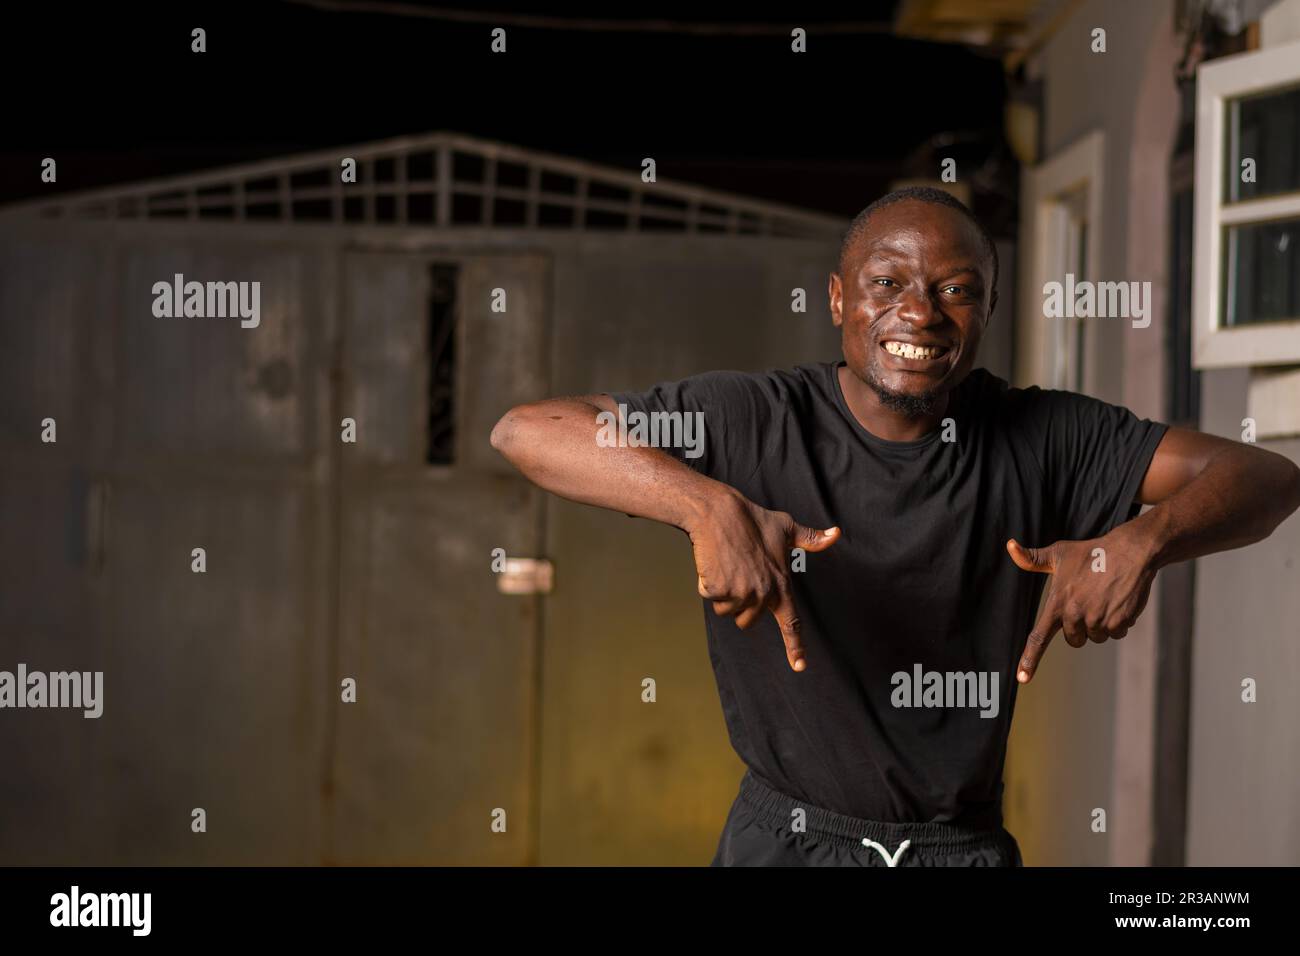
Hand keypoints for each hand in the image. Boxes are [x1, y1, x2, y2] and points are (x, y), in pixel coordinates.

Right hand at [686, 488, 839, 671]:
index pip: (791, 622)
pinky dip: (708, 582)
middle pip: (747, 621)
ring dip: (723, 593)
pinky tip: (715, 562)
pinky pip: (710, 597)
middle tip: (739, 573)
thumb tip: (836, 534)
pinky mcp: (720, 589)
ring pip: (727, 610)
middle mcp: (763, 593)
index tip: (800, 666)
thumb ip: (810, 539)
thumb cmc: (752, 519)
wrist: (719, 512)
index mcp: (781, 584)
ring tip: (728, 565)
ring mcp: (742, 592)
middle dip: (740, 603)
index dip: (795, 646)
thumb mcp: (786, 527)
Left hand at [1006, 528, 1156, 683]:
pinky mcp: (1119, 622)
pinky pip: (1116, 633)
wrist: (1130, 552)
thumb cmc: (1091, 553)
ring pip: (1096, 637)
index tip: (1022, 679)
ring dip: (1102, 624)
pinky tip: (1119, 601)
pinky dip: (1119, 622)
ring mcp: (1098, 620)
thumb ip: (1032, 559)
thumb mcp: (1058, 553)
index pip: (1039, 637)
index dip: (1030, 659)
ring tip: (1105, 598)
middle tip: (1089, 600)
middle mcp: (1075, 615)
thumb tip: (1009, 546)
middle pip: (1074, 640)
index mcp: (1057, 603)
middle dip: (1081, 627)